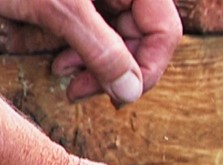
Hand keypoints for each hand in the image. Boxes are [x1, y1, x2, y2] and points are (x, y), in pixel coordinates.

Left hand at [0, 0, 181, 103]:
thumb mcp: (60, 9)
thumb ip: (101, 50)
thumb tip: (130, 92)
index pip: (164, 30)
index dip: (147, 68)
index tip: (119, 97)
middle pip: (142, 36)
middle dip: (115, 68)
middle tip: (81, 90)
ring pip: (118, 38)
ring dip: (95, 64)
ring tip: (64, 76)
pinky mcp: (79, 1)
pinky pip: (95, 32)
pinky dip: (80, 51)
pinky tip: (58, 62)